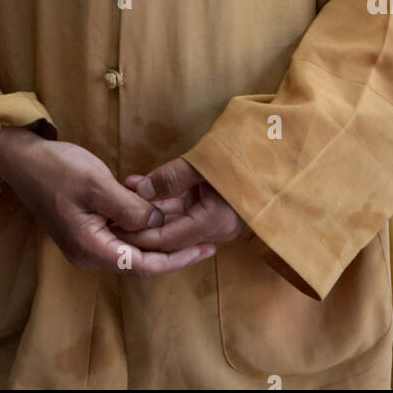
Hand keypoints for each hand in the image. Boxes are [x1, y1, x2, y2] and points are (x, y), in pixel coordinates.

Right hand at [0, 129, 217, 277]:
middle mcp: (90, 251)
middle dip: (173, 248)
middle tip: (206, 237)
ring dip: (158, 234)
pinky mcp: (86, 224)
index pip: (143, 265)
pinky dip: (141, 221)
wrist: (21, 158)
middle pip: (140, 258)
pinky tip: (160, 206)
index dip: (176, 259)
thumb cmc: (56, 169)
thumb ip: (131, 208)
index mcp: (91, 248)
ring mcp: (87, 239)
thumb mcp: (98, 184)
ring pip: (132, 243)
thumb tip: (159, 224)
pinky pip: (120, 229)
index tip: (203, 249)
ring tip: (190, 221)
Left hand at [110, 157, 245, 250]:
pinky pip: (186, 209)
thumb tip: (137, 191)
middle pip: (168, 234)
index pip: (164, 240)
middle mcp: (216, 229)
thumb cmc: (246, 154)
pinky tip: (144, 185)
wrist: (281, 151)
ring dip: (150, 207)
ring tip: (124, 188)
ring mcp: (218, 220)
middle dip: (139, 220)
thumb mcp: (203, 163)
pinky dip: (165, 200)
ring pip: (176, 221)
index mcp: (213, 223)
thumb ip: (169, 178)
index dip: (136, 232)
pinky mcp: (217, 208)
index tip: (111, 223)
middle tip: (111, 207)